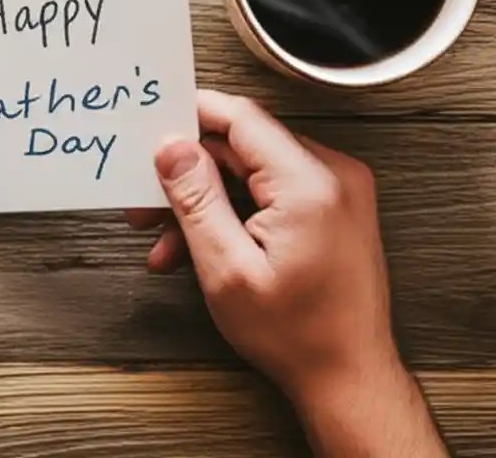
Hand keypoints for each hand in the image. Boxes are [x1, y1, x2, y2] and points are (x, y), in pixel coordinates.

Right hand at [126, 89, 397, 401]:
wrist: (349, 378)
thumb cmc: (298, 336)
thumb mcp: (227, 270)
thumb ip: (197, 200)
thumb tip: (172, 149)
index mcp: (310, 184)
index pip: (241, 118)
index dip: (191, 117)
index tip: (153, 125)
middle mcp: (332, 177)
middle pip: (243, 146)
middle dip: (189, 172)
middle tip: (147, 200)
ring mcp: (338, 192)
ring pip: (253, 171)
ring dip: (207, 199)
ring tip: (168, 237)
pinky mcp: (334, 209)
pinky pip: (273, 191)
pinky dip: (235, 212)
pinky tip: (203, 244)